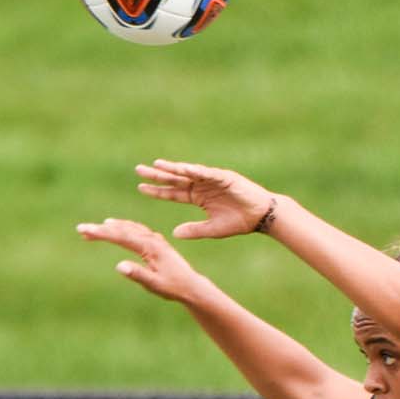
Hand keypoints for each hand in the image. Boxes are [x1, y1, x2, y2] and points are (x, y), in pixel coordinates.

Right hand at [76, 217, 206, 302]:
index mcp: (150, 247)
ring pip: (129, 228)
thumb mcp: (154, 284)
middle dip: (101, 229)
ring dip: (111, 227)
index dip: (100, 233)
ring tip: (94, 229)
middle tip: (81, 229)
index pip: (120, 236)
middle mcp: (152, 239)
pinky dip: (124, 227)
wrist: (192, 286)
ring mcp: (155, 239)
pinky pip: (136, 230)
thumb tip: (118, 266)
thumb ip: (137, 274)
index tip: (84, 230)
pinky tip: (117, 227)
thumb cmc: (173, 288)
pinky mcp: (156, 242)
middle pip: (122, 230)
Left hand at [134, 159, 276, 239]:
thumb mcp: (212, 229)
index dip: (158, 191)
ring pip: (188, 173)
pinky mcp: (225, 177)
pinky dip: (196, 170)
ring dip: (173, 169)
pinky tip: (182, 169)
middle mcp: (202, 186)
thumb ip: (194, 230)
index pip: (174, 192)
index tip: (140, 188)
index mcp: (199, 197)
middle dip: (158, 175)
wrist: (260, 216)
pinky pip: (207, 173)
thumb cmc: (239, 222)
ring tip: (157, 165)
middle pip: (175, 179)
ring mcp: (212, 180)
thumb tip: (174, 233)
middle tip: (139, 170)